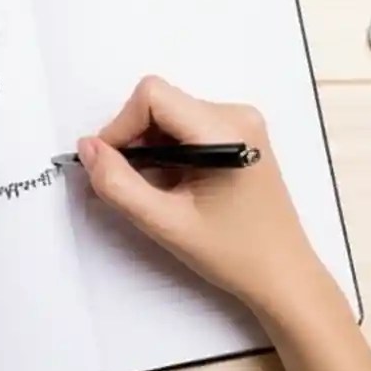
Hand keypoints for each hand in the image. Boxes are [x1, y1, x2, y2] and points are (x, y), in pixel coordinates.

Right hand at [76, 76, 324, 320]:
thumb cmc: (233, 253)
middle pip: (160, 103)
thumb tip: (87, 148)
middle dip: (134, 140)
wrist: (283, 274)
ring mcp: (241, 123)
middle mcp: (236, 115)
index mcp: (225, 129)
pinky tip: (176, 186)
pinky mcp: (239, 136)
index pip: (153, 96)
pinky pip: (187, 127)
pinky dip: (168, 151)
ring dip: (150, 148)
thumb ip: (119, 184)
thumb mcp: (166, 223)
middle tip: (131, 185)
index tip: (112, 166)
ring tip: (157, 191)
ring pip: (170, 115)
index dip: (121, 126)